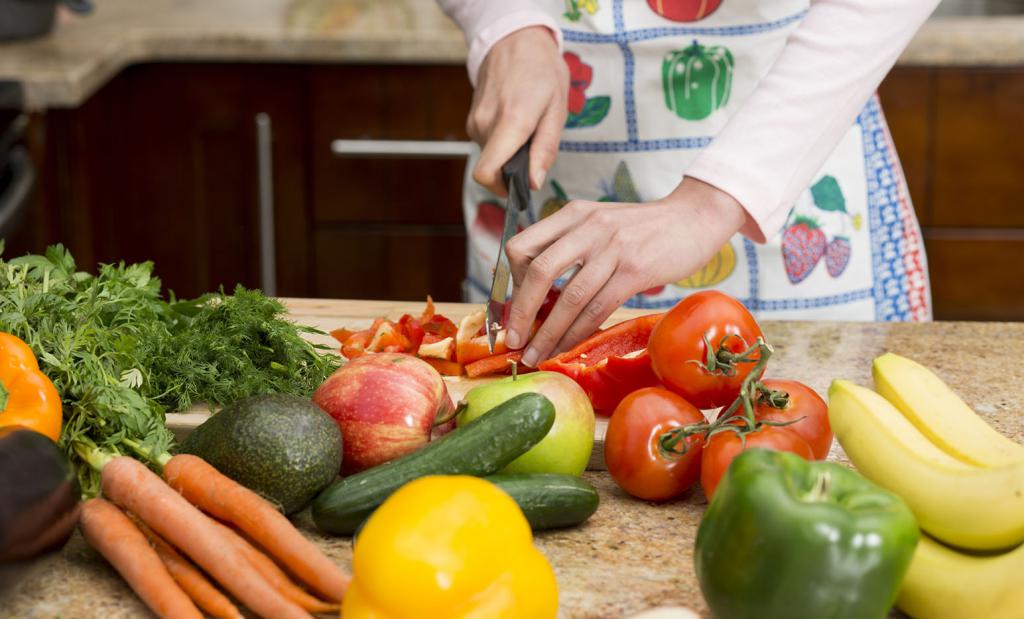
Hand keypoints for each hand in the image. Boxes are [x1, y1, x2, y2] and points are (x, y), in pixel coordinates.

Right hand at [467, 26, 567, 193]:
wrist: (514, 39)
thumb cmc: (542, 71)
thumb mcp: (557, 109)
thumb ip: (545, 149)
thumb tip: (533, 183)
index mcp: (511, 122)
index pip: (486, 173)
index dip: (502, 189)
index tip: (519, 185)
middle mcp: (486, 124)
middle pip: (494, 168)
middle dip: (515, 166)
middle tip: (535, 142)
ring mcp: (475, 122)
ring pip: (492, 156)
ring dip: (510, 151)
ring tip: (527, 124)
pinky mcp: (471, 120)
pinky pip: (488, 143)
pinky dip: (502, 141)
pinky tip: (515, 119)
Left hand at [504, 177, 747, 365]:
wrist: (694, 217)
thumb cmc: (643, 228)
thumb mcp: (599, 222)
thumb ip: (570, 246)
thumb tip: (538, 293)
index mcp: (572, 214)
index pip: (522, 247)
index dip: (512, 282)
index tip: (516, 307)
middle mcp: (587, 226)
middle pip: (538, 273)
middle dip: (520, 312)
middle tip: (513, 340)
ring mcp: (612, 247)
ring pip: (569, 298)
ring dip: (548, 333)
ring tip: (535, 354)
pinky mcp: (635, 270)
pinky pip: (597, 309)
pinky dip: (578, 333)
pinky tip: (568, 348)